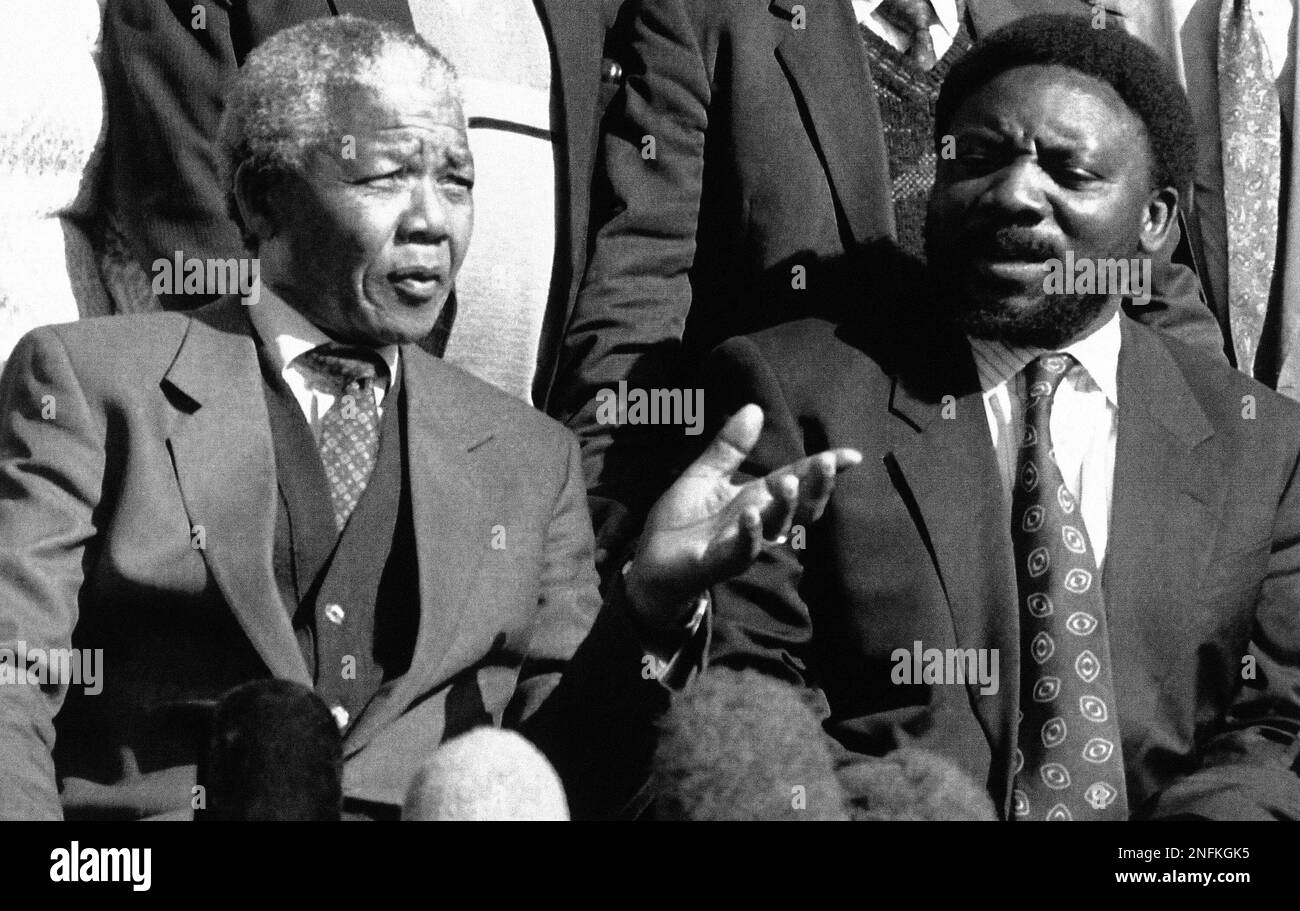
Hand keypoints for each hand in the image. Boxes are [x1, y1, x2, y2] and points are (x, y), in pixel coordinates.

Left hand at [625, 404, 861, 630]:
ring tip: (786, 480)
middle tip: (826, 462)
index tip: (852, 455)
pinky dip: (751, 533)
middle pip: (801, 505)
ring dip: (785, 504)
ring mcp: (744, 542)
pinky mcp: (722, 561)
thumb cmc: (683, 520)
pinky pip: (743, 550)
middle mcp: (759, 520)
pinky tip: (752, 514)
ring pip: (777, 525)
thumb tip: (755, 408)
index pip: (798, 479)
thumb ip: (730, 446)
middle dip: (817, 486)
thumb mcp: (706, 474)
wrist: (651, 561)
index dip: (824, 468)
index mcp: (757, 496)